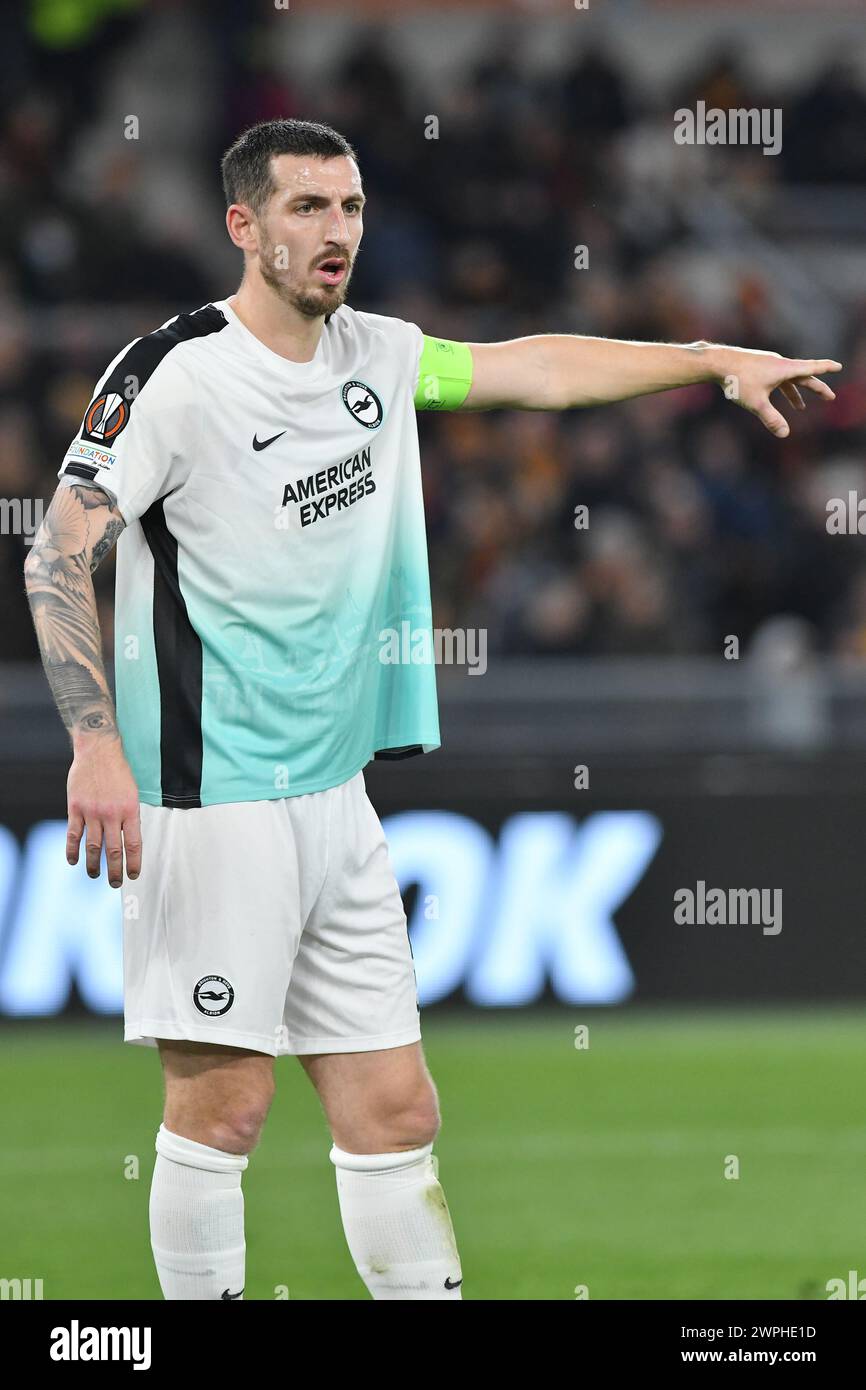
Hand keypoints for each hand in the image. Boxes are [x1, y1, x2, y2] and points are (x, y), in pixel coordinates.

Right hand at [67, 737, 141, 888]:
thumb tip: (128, 840)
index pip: (134, 844)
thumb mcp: (132, 793)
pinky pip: (74, 834)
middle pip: (113, 850)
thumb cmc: (118, 772)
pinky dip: (72, 850)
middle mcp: (111, 813)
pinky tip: (73, 861)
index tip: (134, 874)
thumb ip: (129, 816)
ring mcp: (92, 811)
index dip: (134, 862)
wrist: (98, 750)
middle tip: (115, 883)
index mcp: (129, 810)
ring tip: (95, 875)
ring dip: (94, 864)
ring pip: (93, 846)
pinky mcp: (75, 808)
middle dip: (115, 870)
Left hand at [708, 344, 841, 437]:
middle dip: (816, 388)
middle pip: (803, 376)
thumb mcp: (756, 403)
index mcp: (784, 369)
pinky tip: (774, 396)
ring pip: (788, 379)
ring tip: (800, 408)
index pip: (812, 368)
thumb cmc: (738, 381)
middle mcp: (779, 364)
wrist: (718, 362)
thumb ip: (772, 418)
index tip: (839, 366)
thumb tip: (785, 434)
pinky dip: (781, 388)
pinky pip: (775, 378)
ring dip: (796, 393)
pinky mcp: (758, 366)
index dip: (826, 368)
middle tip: (829, 397)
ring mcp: (768, 364)